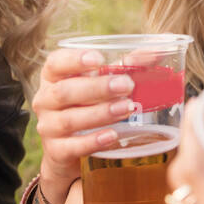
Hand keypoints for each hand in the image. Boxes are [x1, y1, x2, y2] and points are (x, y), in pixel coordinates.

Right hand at [31, 47, 137, 203]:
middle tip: (127, 85)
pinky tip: (113, 135)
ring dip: (100, 113)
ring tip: (127, 108)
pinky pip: (72, 147)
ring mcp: (48, 126)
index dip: (75, 60)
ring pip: (69, 120)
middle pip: (64, 91)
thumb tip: (158, 51)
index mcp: (53, 77)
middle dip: (97, 88)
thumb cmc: (88, 105)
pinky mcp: (56, 151)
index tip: (99, 59)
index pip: (55, 63)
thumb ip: (126, 66)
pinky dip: (93, 141)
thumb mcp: (102, 82)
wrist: (70, 149)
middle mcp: (45, 100)